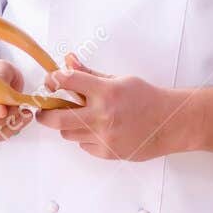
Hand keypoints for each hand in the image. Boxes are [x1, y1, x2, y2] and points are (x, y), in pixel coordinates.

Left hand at [34, 55, 199, 160]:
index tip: (51, 81)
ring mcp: (104, 137)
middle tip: (43, 111)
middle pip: (56, 118)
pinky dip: (84, 137)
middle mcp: (102, 115)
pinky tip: (98, 129)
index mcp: (106, 92)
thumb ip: (89, 73)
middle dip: (43, 114)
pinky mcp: (107, 152)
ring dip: (67, 125)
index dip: (53, 79)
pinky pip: (83, 144)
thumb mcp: (119, 79)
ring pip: (67, 133)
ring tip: (79, 117)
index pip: (67, 82)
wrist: (169, 124)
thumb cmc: (145, 98)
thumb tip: (68, 60)